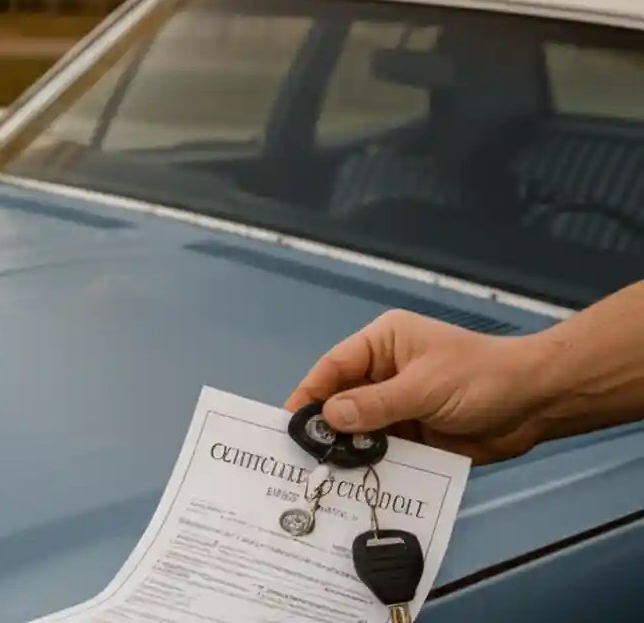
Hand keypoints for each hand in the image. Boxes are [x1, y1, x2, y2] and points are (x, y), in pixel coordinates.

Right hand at [285, 310, 552, 463]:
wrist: (537, 405)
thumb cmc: (480, 379)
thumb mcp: (425, 387)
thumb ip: (376, 404)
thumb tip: (328, 417)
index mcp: (384, 343)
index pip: (334, 367)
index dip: (310, 393)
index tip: (288, 423)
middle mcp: (384, 372)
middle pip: (342, 399)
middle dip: (325, 426)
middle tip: (300, 457)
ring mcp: (398, 404)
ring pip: (360, 428)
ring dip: (347, 449)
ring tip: (324, 476)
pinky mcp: (412, 434)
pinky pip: (382, 449)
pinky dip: (370, 464)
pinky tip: (355, 482)